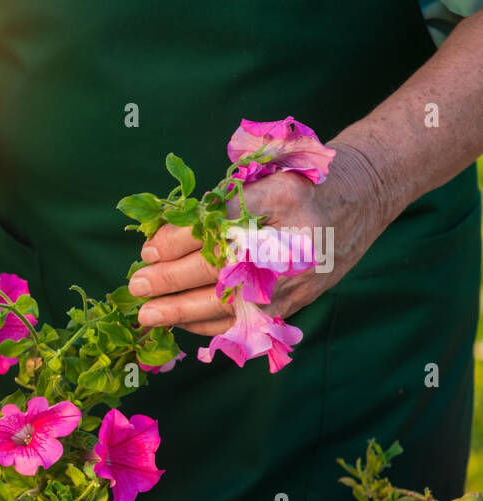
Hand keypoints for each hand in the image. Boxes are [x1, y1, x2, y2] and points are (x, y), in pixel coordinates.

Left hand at [127, 142, 385, 334]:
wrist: (363, 196)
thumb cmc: (299, 184)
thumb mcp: (264, 177)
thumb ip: (219, 205)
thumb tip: (161, 236)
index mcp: (281, 195)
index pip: (218, 222)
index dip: (178, 239)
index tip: (149, 249)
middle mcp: (292, 237)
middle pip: (221, 265)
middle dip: (172, 278)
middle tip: (137, 285)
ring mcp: (298, 273)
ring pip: (232, 300)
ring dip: (183, 310)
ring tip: (147, 314)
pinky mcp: (300, 298)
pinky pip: (249, 319)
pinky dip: (211, 323)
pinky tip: (180, 322)